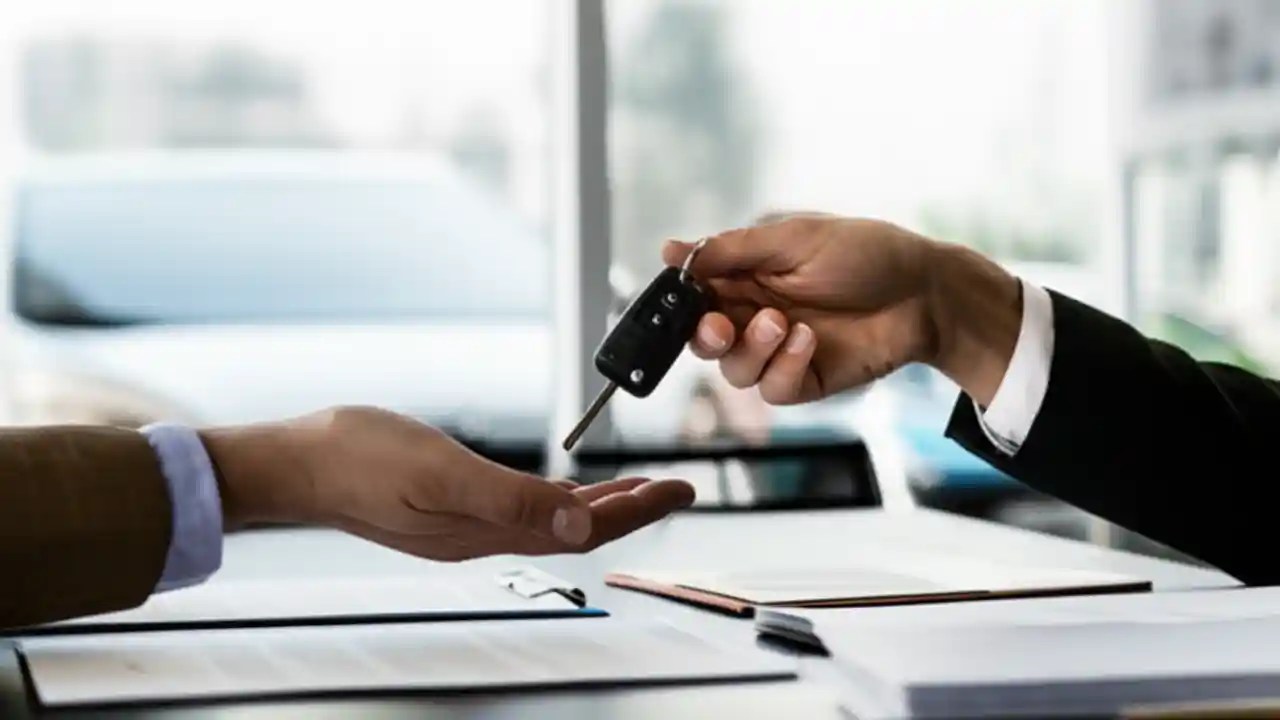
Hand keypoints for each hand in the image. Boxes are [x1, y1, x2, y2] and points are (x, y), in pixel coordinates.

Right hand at [201, 406, 694, 559]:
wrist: (299, 465)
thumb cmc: (358, 461)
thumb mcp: (441, 472)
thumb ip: (512, 500)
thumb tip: (582, 520)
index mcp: (488, 531)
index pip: (583, 528)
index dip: (637, 511)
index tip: (680, 489)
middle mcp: (484, 535)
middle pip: (576, 527)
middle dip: (631, 508)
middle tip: (675, 487)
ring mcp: (466, 524)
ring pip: (552, 519)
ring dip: (598, 503)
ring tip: (637, 486)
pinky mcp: (450, 507)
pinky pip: (522, 507)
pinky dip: (556, 495)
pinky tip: (561, 485)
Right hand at [664, 214, 1021, 406]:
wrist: (924, 291)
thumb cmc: (865, 252)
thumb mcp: (792, 239)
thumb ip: (731, 250)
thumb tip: (669, 250)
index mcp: (747, 278)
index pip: (695, 298)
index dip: (682, 305)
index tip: (682, 301)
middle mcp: (756, 316)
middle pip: (705, 342)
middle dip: (706, 337)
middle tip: (721, 326)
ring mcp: (780, 351)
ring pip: (734, 371)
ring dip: (751, 350)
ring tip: (782, 323)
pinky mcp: (805, 379)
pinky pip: (773, 389)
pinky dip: (784, 367)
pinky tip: (808, 341)